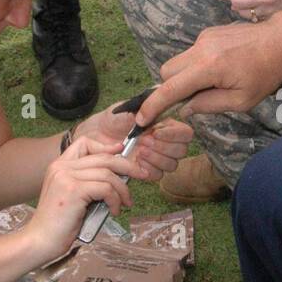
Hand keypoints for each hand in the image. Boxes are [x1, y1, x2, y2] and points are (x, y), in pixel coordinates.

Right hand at [24, 135, 151, 263]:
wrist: (41, 240)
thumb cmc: (59, 224)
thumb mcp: (73, 196)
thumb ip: (87, 182)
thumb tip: (117, 176)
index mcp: (59, 166)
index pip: (84, 143)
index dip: (106, 146)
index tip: (121, 152)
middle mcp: (61, 167)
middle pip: (103, 157)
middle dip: (128, 166)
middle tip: (142, 175)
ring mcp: (66, 177)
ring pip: (108, 174)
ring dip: (123, 190)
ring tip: (126, 203)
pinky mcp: (74, 190)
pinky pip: (106, 189)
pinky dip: (115, 200)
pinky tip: (114, 211)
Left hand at [72, 104, 193, 180]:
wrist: (96, 134)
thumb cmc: (113, 119)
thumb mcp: (130, 108)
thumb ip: (147, 108)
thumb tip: (160, 106)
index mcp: (166, 126)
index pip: (185, 133)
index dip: (175, 134)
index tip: (156, 131)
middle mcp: (165, 143)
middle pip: (181, 151)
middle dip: (163, 147)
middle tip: (144, 141)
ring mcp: (156, 158)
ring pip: (172, 165)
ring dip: (157, 158)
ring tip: (139, 151)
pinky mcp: (145, 171)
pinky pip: (158, 175)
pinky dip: (149, 169)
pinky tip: (137, 161)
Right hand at [133, 20, 281, 126]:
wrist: (281, 40)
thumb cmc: (266, 73)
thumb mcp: (242, 100)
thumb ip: (209, 105)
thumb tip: (185, 108)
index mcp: (208, 67)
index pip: (170, 88)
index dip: (153, 105)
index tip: (142, 118)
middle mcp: (200, 49)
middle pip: (167, 72)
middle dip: (170, 89)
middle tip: (192, 100)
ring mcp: (203, 38)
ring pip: (178, 62)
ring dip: (184, 78)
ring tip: (212, 85)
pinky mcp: (208, 33)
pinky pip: (191, 54)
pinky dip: (195, 66)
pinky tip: (220, 71)